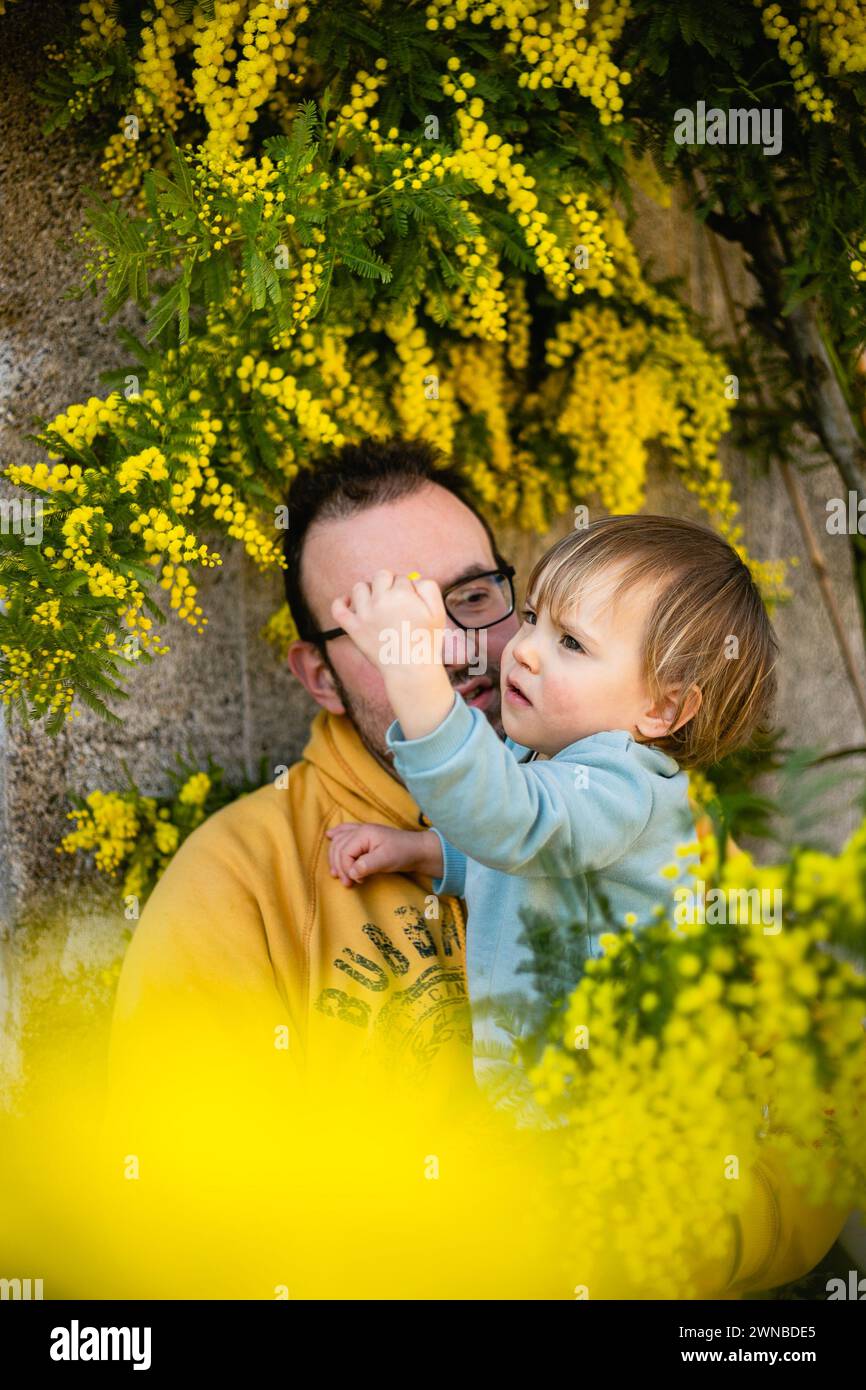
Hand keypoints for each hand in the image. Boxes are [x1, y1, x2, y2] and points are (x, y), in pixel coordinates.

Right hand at [325, 823, 443, 885]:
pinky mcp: (365, 836)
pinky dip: (337, 834)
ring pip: (339, 841)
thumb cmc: (403, 853)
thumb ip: (367, 865)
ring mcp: (362, 831)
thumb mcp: (386, 860)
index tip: (355, 881)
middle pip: (338, 847)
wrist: (418, 850)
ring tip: (336, 873)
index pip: (344, 852)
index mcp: (364, 833)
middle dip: (339, 866)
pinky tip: (330, 835)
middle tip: (347, 883)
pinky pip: (345, 832)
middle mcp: (360, 830)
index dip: (346, 869)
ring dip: (335, 857)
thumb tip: (351, 872)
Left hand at [329, 569, 446, 674]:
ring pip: (359, 587)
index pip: (401, 578)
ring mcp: (364, 614)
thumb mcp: (438, 611)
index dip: (407, 588)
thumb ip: (428, 588)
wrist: (411, 669)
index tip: (411, 602)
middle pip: (381, 576)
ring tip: (377, 603)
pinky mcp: (353, 628)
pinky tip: (349, 602)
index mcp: (402, 594)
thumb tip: (412, 580)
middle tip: (395, 601)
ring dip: (368, 591)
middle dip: (389, 584)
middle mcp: (381, 600)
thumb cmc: (426, 641)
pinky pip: (337, 609)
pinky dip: (340, 602)